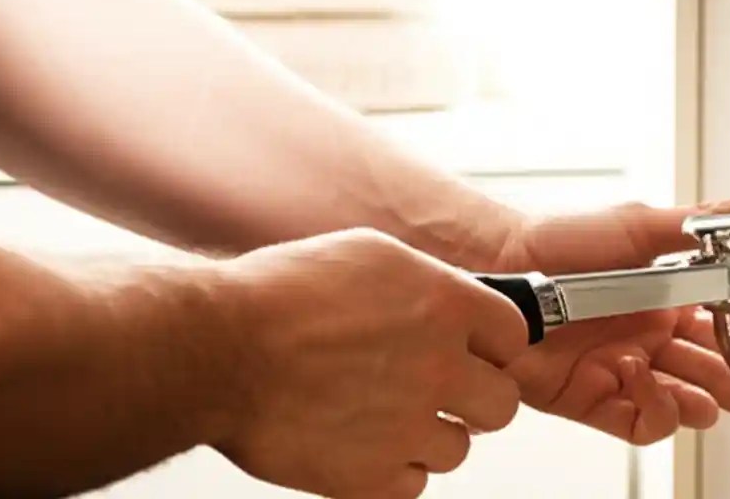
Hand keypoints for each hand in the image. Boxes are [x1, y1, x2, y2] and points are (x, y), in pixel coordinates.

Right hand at [212, 229, 528, 498]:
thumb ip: (425, 280)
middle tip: (444, 389)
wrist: (215, 349)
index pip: (514, 334)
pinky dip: (393, 472)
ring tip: (386, 414)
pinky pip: (413, 486)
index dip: (494, 342)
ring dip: (430, 435)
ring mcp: (408, 425)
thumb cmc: (276, 296)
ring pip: (459, 448)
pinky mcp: (371, 475)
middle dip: (476, 396)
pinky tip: (365, 444)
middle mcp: (438, 366)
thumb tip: (453, 296)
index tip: (479, 347)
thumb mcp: (366, 254)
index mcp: (444, 305)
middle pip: (503, 402)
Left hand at [491, 196, 729, 446]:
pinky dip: (652, 407)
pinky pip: (639, 421)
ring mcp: (625, 372)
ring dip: (704, 406)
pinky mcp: (594, 399)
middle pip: (721, 379)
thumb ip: (696, 223)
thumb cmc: (559, 241)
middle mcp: (651, 340)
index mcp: (668, 303)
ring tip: (709, 399)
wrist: (500, 265)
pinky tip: (641, 378)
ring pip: (686, 405)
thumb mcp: (635, 226)